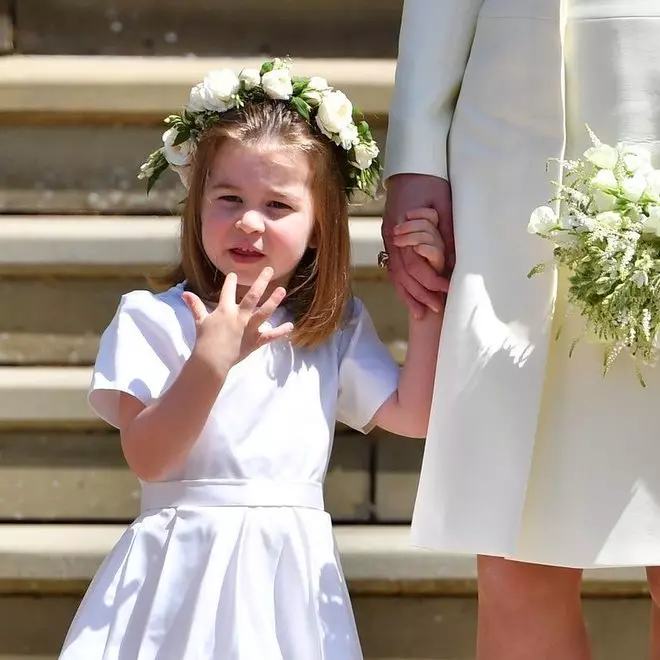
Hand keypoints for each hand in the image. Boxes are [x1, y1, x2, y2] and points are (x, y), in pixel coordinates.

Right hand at [182, 267, 293, 376]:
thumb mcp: (199, 321)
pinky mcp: (256, 341)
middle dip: (261, 281)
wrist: (211, 360)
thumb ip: (195, 305)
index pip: (228, 290)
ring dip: (274, 301)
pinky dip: (281, 331)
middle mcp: (239, 316)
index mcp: (225, 310)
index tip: (235, 273)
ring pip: (264, 312)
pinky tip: (290, 326)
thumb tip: (184, 293)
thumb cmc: (205, 340)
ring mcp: (249, 328)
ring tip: (282, 290)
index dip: (231, 281)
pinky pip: (270, 336)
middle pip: (252, 296)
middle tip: (270, 270)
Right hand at [382, 174, 454, 317]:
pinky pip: (393, 268)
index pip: (416, 263)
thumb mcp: (444, 204)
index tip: (446, 290)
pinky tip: (409, 297)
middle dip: (420, 294)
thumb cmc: (430, 183)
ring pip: (396, 274)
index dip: (430, 280)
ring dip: (408, 295)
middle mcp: (393, 238)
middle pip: (403, 274)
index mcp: (404, 229)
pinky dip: (401, 285)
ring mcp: (389, 240)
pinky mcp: (390, 240)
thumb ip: (447, 232)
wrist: (409, 167)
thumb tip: (457, 261)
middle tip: (436, 309)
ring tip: (420, 313)